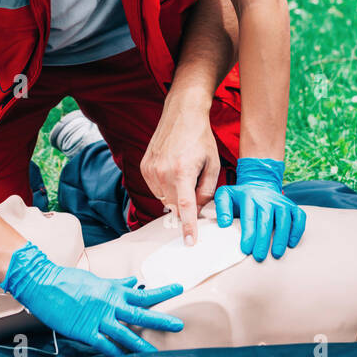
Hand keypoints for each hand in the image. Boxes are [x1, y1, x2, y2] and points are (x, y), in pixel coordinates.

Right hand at [0, 242, 183, 356]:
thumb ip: (117, 284)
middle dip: (160, 320)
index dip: (162, 291)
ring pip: (125, 333)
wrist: (43, 282)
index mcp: (112, 290)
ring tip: (156, 352)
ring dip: (141, 343)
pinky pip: (104, 345)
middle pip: (140, 313)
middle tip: (179, 324)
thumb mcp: (97, 280)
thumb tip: (135, 281)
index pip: (142, 292)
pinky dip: (116, 353)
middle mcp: (109, 303)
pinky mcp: (84, 330)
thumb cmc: (68, 280)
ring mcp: (97, 317)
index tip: (179, 288)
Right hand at [141, 96, 220, 246]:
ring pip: (164, 198)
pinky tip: (173, 169)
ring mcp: (151, 169)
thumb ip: (206, 191)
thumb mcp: (213, 164)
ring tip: (184, 170)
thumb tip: (197, 210)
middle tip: (195, 185)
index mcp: (183, 172)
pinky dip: (166, 186)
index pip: (185, 208)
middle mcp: (163, 172)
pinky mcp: (144, 167)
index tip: (189, 242)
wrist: (182, 113)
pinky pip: (156, 188)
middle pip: (175, 204)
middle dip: (186, 203)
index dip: (188, 227)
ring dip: (175, 193)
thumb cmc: (201, 138)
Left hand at [213, 157, 305, 260]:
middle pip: (266, 219)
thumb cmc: (240, 197)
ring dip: (281, 237)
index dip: (248, 234)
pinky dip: (297, 229)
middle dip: (264, 239)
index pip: (249, 217)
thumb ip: (221, 208)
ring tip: (276, 254)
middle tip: (259, 257)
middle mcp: (266, 198)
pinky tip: (291, 243)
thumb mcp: (225, 195)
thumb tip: (224, 223)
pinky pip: (299, 216)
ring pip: (284, 218)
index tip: (246, 250)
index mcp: (249, 196)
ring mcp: (281, 201)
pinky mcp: (291, 206)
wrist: (259, 184)